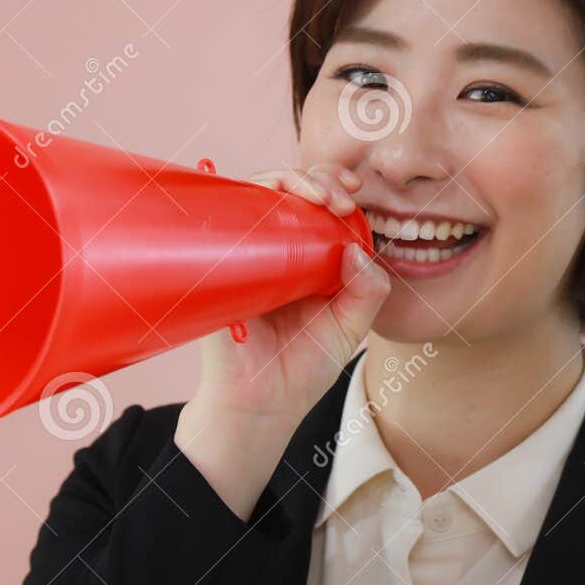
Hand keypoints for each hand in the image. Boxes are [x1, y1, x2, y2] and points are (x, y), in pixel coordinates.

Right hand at [176, 163, 389, 520]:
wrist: (261, 407)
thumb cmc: (300, 369)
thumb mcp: (350, 327)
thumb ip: (368, 290)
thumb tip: (357, 247)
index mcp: (301, 256)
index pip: (312, 202)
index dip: (332, 184)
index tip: (354, 192)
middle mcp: (268, 248)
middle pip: (283, 188)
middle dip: (316, 177)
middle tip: (340, 198)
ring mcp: (240, 254)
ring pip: (252, 192)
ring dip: (287, 181)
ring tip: (318, 198)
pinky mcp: (216, 267)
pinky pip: (222, 220)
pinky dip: (244, 200)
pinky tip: (272, 203)